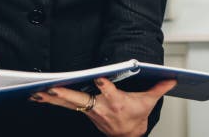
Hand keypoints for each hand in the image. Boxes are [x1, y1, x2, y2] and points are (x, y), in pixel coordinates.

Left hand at [33, 77, 176, 136]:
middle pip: (79, 100)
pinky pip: (66, 105)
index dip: (103, 85)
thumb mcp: (149, 102)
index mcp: (116, 102)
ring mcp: (89, 110)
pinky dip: (52, 100)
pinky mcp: (84, 111)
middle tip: (50, 88)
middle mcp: (100, 107)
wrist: (128, 135)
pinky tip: (40, 95)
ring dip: (51, 98)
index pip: (108, 91)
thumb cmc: (136, 116)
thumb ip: (159, 87)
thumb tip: (172, 78)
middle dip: (64, 94)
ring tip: (36, 91)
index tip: (98, 77)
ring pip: (68, 103)